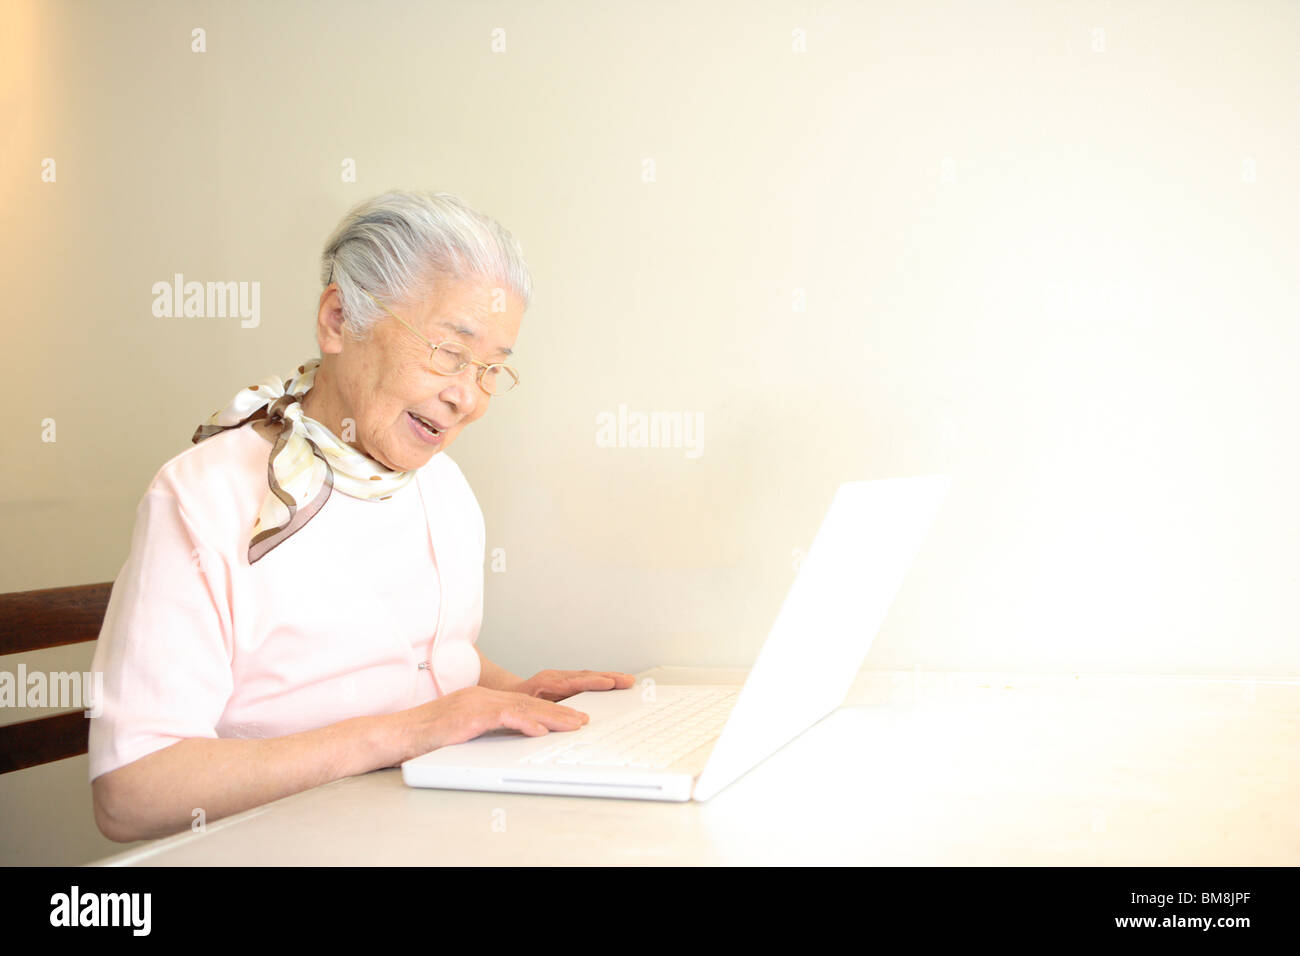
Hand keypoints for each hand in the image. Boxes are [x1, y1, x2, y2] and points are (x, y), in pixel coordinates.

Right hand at [387, 685, 590, 761]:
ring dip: (552, 717)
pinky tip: (541, 731)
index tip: (573, 718)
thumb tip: (513, 739)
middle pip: (530, 703)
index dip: (552, 710)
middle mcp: (483, 698)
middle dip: (561, 711)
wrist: (398, 734)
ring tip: (574, 725)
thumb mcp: (464, 732)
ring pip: (523, 709)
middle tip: (584, 720)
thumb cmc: (427, 737)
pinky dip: (525, 724)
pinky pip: (503, 718)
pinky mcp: (469, 716)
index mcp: (484, 701)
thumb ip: (488, 731)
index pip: (525, 704)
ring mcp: (477, 704)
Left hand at [511, 669, 636, 701]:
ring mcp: (560, 677)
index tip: (609, 682)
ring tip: (627, 680)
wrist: (505, 695)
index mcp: (546, 683)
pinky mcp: (564, 680)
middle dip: (609, 677)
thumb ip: (545, 713)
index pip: (574, 682)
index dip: (593, 682)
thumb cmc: (514, 704)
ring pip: (588, 675)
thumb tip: (565, 718)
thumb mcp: (526, 710)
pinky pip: (585, 678)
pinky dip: (600, 679)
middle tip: (627, 680)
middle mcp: (555, 677)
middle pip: (586, 676)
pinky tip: (613, 682)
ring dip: (608, 677)